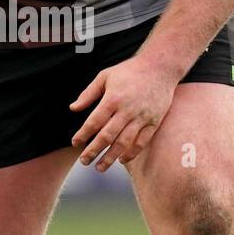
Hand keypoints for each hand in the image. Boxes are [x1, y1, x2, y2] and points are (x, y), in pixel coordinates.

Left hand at [69, 56, 177, 170]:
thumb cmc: (130, 71)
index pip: (94, 122)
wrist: (160, 67)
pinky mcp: (154, 121)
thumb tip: (73, 108)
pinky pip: (142, 141)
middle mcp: (127, 110)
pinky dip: (132, 153)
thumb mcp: (105, 76)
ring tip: (100, 167)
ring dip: (110, 157)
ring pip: (124, 142)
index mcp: (113, 98)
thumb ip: (88, 93)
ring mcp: (142, 117)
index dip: (83, 135)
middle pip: (107, 136)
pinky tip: (122, 160)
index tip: (75, 143)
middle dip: (93, 151)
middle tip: (84, 161)